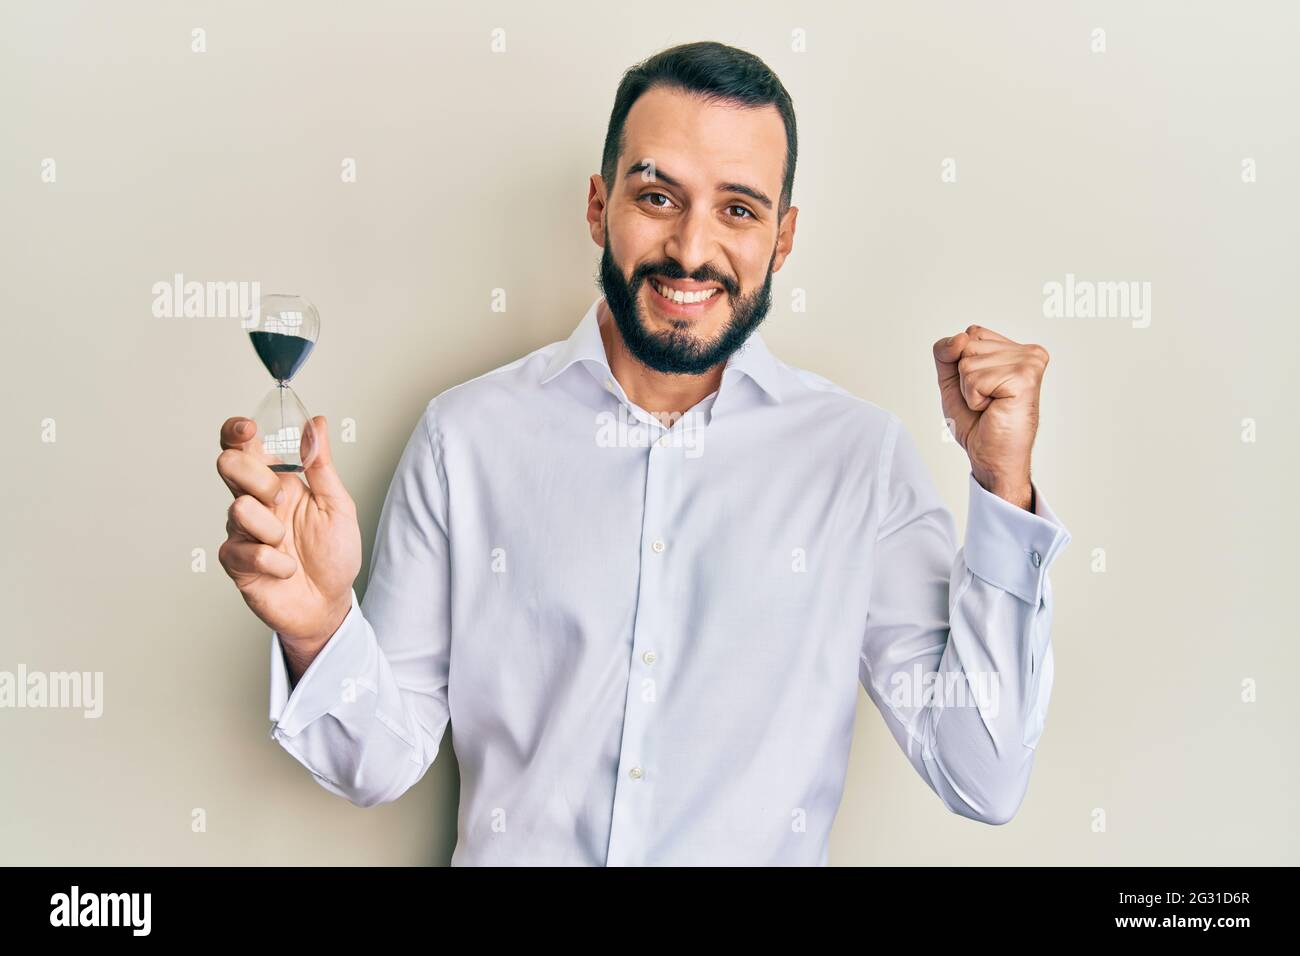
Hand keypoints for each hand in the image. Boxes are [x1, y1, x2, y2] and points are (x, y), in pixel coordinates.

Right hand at [216, 415, 361, 649]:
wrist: (329, 603)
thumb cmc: (334, 554)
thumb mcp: (338, 505)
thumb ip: (322, 465)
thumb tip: (318, 423)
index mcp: (277, 481)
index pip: (244, 447)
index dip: (237, 432)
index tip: (248, 429)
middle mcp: (253, 501)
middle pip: (228, 465)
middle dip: (259, 479)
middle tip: (284, 501)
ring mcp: (240, 530)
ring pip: (239, 509)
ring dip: (274, 529)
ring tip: (289, 545)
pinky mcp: (235, 561)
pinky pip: (249, 551)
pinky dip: (278, 563)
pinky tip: (287, 570)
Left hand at [932, 325, 1049, 508]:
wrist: (992, 456)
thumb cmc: (978, 422)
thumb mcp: (951, 379)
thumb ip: (946, 352)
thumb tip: (960, 338)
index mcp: (1015, 349)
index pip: (969, 334)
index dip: (960, 365)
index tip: (981, 388)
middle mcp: (1027, 352)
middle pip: (966, 344)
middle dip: (964, 378)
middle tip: (986, 400)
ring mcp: (1029, 362)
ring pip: (968, 362)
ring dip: (970, 390)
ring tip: (991, 405)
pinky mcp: (1024, 377)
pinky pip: (974, 379)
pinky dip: (974, 399)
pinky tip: (994, 408)